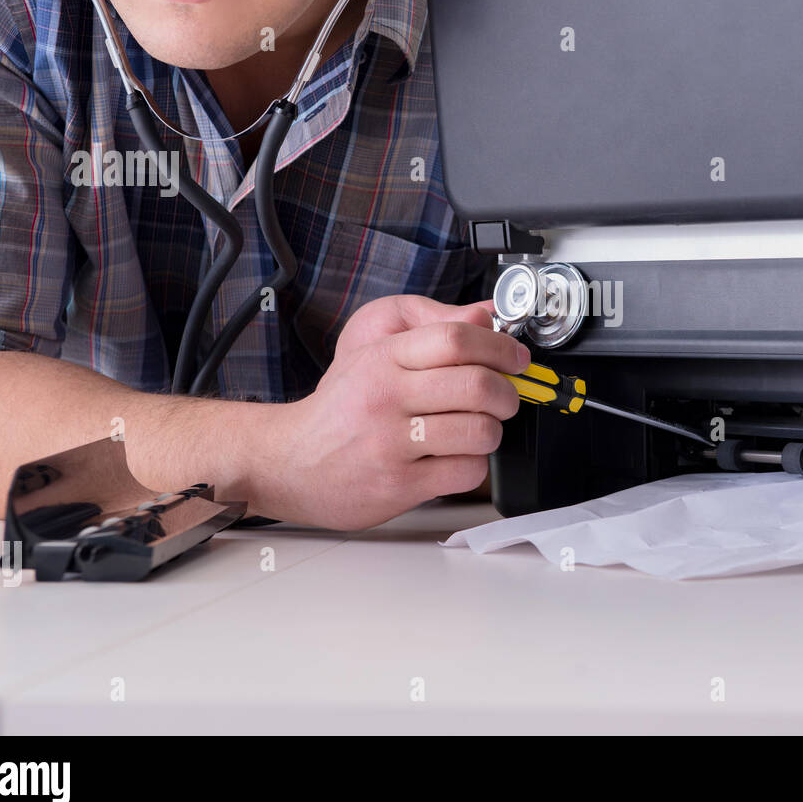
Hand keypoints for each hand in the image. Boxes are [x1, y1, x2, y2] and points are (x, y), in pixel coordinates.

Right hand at [255, 295, 528, 528]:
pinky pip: (465, 471)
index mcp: (384, 359)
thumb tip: (486, 317)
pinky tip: (458, 459)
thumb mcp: (372, 358)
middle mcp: (387, 397)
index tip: (515, 358)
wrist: (287, 462)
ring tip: (478, 432)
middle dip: (507, 394)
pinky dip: (474, 466)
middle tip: (505, 399)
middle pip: (477, 384)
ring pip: (479, 431)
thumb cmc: (339, 412)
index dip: (500, 346)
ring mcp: (392, 443)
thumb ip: (429, 334)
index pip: (456, 338)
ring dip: (492, 433)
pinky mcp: (398, 484)